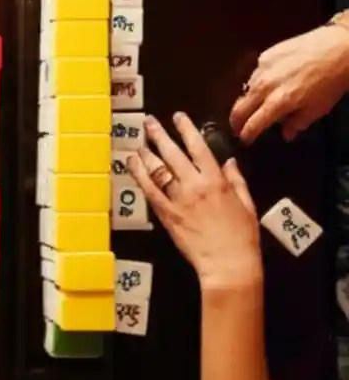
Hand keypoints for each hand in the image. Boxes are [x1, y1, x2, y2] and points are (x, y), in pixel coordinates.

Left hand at [127, 113, 261, 288]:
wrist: (227, 263)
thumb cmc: (242, 236)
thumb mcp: (247, 204)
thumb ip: (236, 180)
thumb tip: (229, 162)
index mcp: (217, 180)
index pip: (198, 147)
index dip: (186, 129)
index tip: (178, 117)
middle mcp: (195, 185)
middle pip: (172, 153)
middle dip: (159, 135)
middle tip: (148, 122)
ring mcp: (178, 199)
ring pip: (157, 169)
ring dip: (146, 153)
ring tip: (138, 142)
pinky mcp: (166, 214)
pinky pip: (149, 190)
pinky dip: (139, 175)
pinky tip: (132, 165)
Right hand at [229, 25, 348, 143]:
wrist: (339, 49)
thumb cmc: (332, 82)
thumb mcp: (318, 108)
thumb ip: (298, 123)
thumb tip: (285, 135)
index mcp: (278, 102)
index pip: (253, 124)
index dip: (247, 135)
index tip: (245, 140)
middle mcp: (264, 86)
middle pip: (240, 108)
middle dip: (236, 121)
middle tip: (238, 127)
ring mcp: (262, 68)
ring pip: (245, 90)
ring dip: (247, 101)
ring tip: (253, 105)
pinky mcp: (265, 55)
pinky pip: (254, 73)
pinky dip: (257, 82)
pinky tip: (267, 83)